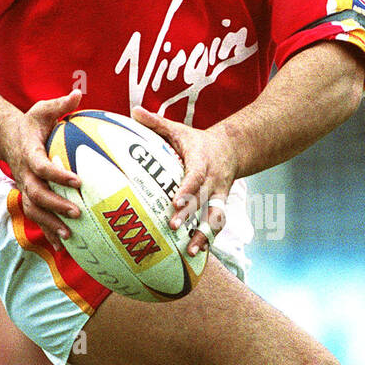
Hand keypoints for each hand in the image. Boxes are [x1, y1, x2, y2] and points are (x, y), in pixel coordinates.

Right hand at [0, 89, 82, 247]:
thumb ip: (60, 105)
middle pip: (38, 195)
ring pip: (35, 211)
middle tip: (77, 213)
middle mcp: (25, 175)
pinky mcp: (28, 198)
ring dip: (51, 225)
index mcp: (30, 154)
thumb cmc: (31, 124)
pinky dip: (48, 233)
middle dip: (56, 206)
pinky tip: (63, 248)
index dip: (59, 175)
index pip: (43, 167)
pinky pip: (37, 218)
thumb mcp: (42, 110)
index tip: (78, 180)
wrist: (8, 139)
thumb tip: (78, 94)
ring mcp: (25, 189)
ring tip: (70, 237)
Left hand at [132, 106, 238, 254]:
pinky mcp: (220, 205)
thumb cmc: (197, 141)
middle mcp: (213, 181)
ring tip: (192, 251)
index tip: (174, 201)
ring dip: (204, 234)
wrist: (232, 149)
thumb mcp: (178, 129)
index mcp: (202, 161)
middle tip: (173, 227)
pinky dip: (208, 238)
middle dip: (189, 215)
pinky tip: (197, 254)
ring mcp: (218, 195)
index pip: (195, 177)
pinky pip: (216, 223)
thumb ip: (156, 123)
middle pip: (202, 200)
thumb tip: (133, 111)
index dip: (187, 190)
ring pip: (214, 217)